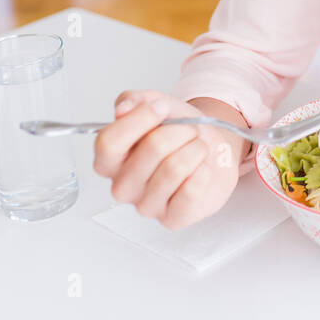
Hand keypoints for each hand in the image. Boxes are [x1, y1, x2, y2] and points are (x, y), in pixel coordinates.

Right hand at [92, 90, 240, 229]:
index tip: (162, 107)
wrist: (211, 150)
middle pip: (152, 149)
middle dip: (181, 130)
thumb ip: (136, 100)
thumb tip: (124, 108)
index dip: (140, 119)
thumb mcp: (158, 105)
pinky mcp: (172, 218)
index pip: (108, 142)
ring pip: (174, 167)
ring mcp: (146, 206)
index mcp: (109, 160)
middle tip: (190, 130)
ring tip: (198, 148)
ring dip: (196, 149)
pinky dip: (204, 172)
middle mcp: (122, 186)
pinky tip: (202, 170)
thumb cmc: (179, 133)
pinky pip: (190, 192)